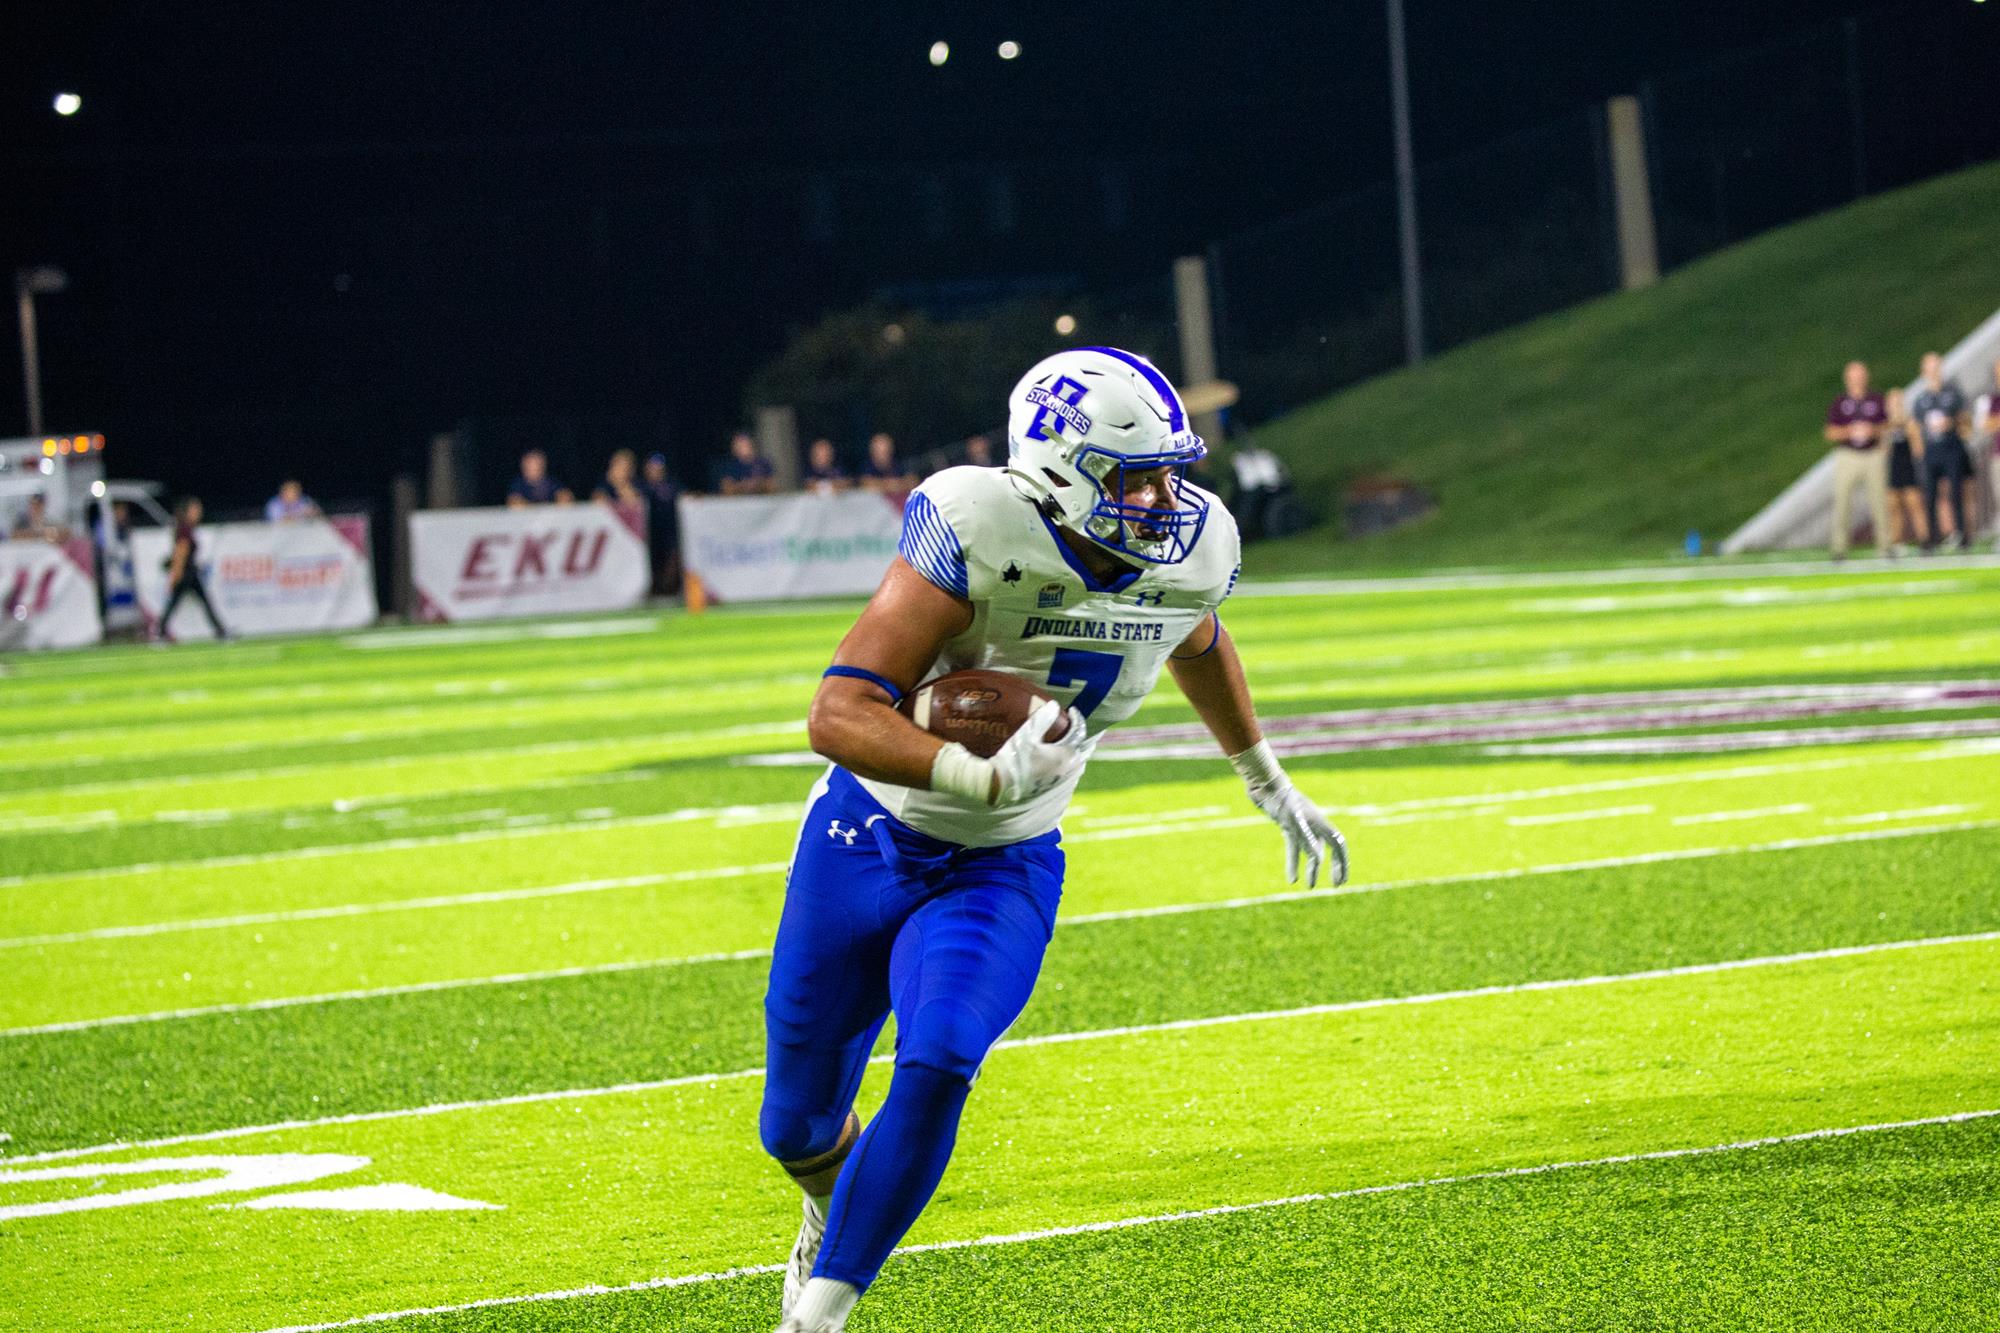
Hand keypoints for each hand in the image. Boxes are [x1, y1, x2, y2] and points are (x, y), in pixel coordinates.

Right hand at [986, 699, 1090, 805]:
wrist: (999, 787)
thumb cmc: (1013, 759)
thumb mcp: (1026, 735)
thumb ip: (1042, 719)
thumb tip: (1054, 705)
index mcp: (1066, 755)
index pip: (1079, 733)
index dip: (1077, 719)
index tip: (1071, 710)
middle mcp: (1068, 770)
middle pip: (1081, 751)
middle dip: (1078, 739)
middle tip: (1071, 728)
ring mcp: (1061, 782)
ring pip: (1075, 765)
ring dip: (1073, 753)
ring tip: (1064, 745)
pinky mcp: (1052, 791)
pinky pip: (1066, 775)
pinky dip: (1065, 766)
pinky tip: (1054, 764)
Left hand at [1229, 740, 1346, 887]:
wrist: (1264, 785)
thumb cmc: (1280, 800)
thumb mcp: (1293, 820)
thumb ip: (1305, 839)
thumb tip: (1317, 860)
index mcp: (1320, 822)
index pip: (1338, 845)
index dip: (1342, 862)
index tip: (1341, 880)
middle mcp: (1314, 825)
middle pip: (1330, 849)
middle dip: (1335, 867)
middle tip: (1336, 885)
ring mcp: (1301, 826)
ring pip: (1311, 852)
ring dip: (1312, 869)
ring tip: (1310, 887)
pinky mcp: (1288, 827)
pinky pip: (1294, 849)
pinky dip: (1293, 863)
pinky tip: (1291, 878)